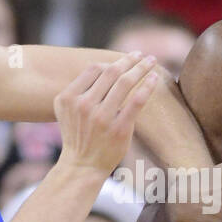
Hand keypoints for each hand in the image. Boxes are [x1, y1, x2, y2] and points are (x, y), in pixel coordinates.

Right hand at [54, 53, 158, 174]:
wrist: (81, 167)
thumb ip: (79, 89)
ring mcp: (101, 117)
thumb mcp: (66, 111)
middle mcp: (83, 105)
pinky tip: (154, 78)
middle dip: (129, 59)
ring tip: (152, 61)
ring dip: (141, 68)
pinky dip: (147, 86)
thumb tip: (105, 66)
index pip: (94, 69)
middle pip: (111, 72)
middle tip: (142, 54)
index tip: (125, 60)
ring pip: (125, 82)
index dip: (112, 62)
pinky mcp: (119, 129)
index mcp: (68, 98)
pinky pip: (137, 101)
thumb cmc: (77, 136)